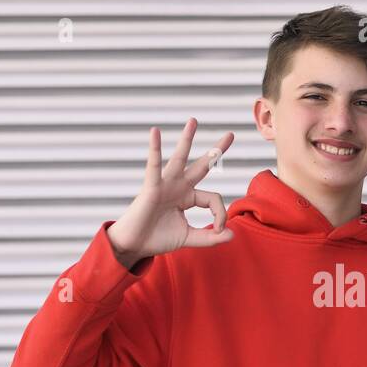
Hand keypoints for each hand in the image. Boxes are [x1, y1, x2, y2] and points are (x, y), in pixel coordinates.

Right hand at [107, 119, 234, 265]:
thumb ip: (210, 238)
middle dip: (216, 151)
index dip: (221, 214)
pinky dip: (154, 149)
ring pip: (179, 158)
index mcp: (188, 197)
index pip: (214, 198)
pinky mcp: (151, 187)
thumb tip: (232, 234)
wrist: (134, 245)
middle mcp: (178, 186)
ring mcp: (165, 185)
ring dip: (186, 139)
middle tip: (231, 134)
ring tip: (193, 121)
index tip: (221, 229)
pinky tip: (155, 132)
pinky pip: (153, 166)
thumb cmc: (158, 238)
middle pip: (201, 165)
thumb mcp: (189, 238)